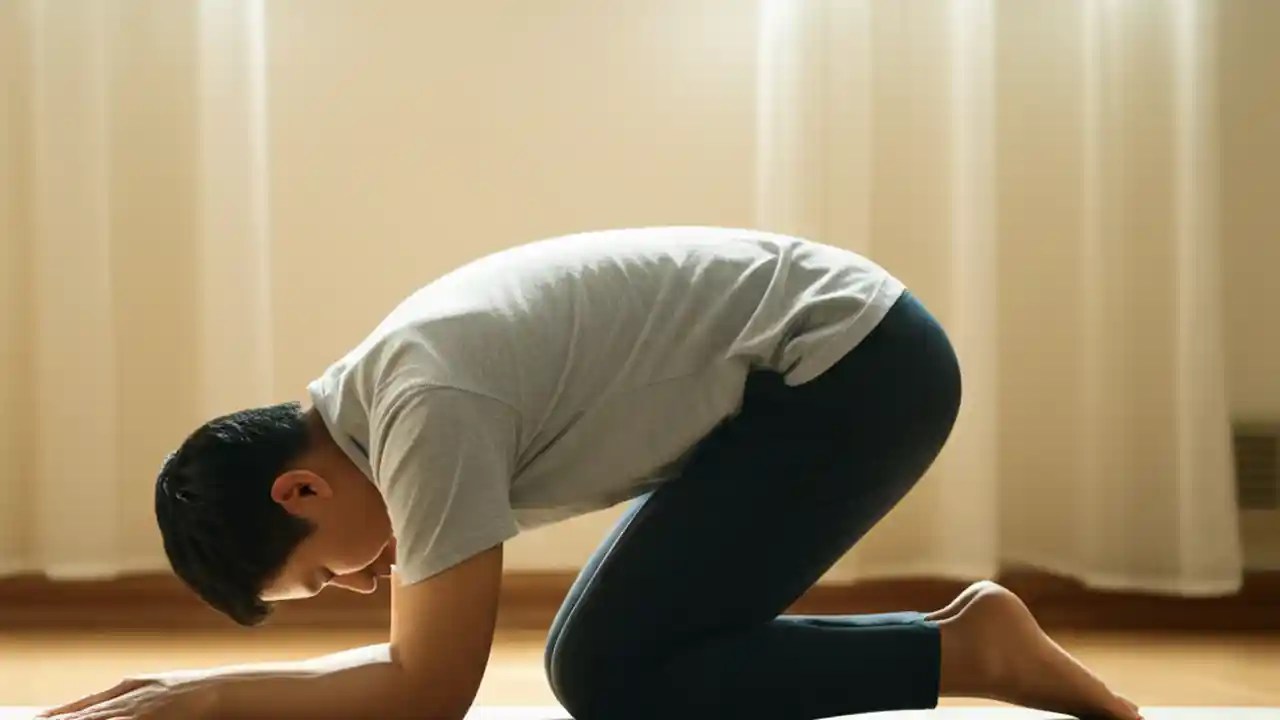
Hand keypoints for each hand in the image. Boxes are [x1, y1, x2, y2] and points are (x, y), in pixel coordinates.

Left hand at [36, 675, 216, 719]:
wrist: (220, 689)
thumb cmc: (191, 691)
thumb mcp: (155, 686)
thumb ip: (130, 695)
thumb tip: (109, 701)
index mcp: (129, 687)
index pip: (86, 704)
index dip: (61, 713)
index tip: (40, 719)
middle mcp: (128, 697)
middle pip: (85, 713)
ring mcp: (136, 709)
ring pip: (95, 719)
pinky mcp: (147, 717)